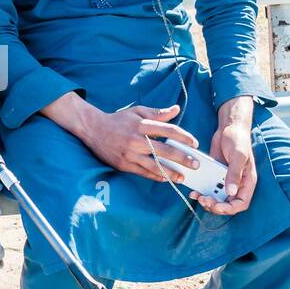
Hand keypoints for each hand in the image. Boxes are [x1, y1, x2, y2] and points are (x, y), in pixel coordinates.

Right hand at [80, 103, 200, 183]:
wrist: (93, 129)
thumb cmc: (118, 119)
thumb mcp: (137, 111)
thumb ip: (158, 113)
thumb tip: (176, 109)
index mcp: (142, 125)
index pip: (168, 130)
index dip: (183, 137)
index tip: (194, 143)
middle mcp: (136, 140)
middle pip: (165, 150)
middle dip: (183, 158)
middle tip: (196, 164)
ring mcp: (129, 154)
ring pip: (155, 165)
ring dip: (171, 172)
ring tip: (183, 177)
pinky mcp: (123, 164)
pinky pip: (143, 172)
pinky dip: (155, 176)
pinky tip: (165, 178)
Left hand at [191, 97, 256, 214]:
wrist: (228, 128)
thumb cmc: (239, 140)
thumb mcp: (238, 156)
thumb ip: (234, 174)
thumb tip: (231, 192)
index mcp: (247, 182)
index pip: (241, 203)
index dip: (230, 209)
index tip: (218, 206)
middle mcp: (236, 183)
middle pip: (227, 204)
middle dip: (215, 205)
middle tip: (204, 200)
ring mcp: (225, 180)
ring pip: (216, 198)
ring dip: (206, 200)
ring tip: (197, 196)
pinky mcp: (214, 175)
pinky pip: (208, 188)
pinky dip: (201, 191)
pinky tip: (193, 190)